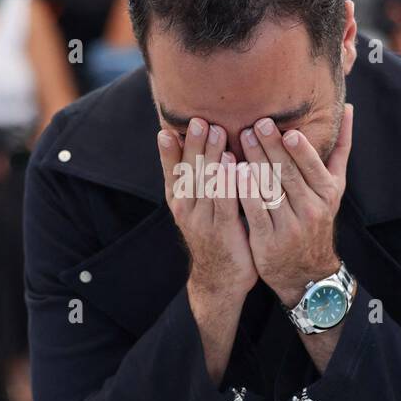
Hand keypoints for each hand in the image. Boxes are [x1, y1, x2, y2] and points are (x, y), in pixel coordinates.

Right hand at [157, 119, 257, 302]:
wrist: (221, 279)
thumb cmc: (214, 234)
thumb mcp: (199, 207)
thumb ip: (200, 179)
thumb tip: (200, 143)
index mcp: (179, 201)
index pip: (171, 172)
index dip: (169, 152)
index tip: (167, 130)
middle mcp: (187, 209)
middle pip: (189, 171)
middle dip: (195, 145)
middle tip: (200, 121)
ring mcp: (203, 221)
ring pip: (206, 184)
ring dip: (211, 157)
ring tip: (217, 133)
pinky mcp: (223, 231)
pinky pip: (225, 204)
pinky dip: (228, 183)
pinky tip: (233, 166)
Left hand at [237, 104, 352, 307]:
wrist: (306, 270)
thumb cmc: (317, 217)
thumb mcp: (334, 187)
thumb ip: (340, 149)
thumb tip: (348, 109)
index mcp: (326, 193)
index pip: (311, 167)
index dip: (299, 150)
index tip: (286, 130)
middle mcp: (310, 210)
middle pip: (288, 175)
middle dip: (272, 149)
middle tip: (256, 125)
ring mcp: (289, 226)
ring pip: (270, 191)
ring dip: (255, 164)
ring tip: (241, 142)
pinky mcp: (268, 240)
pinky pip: (254, 211)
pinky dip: (244, 191)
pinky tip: (233, 173)